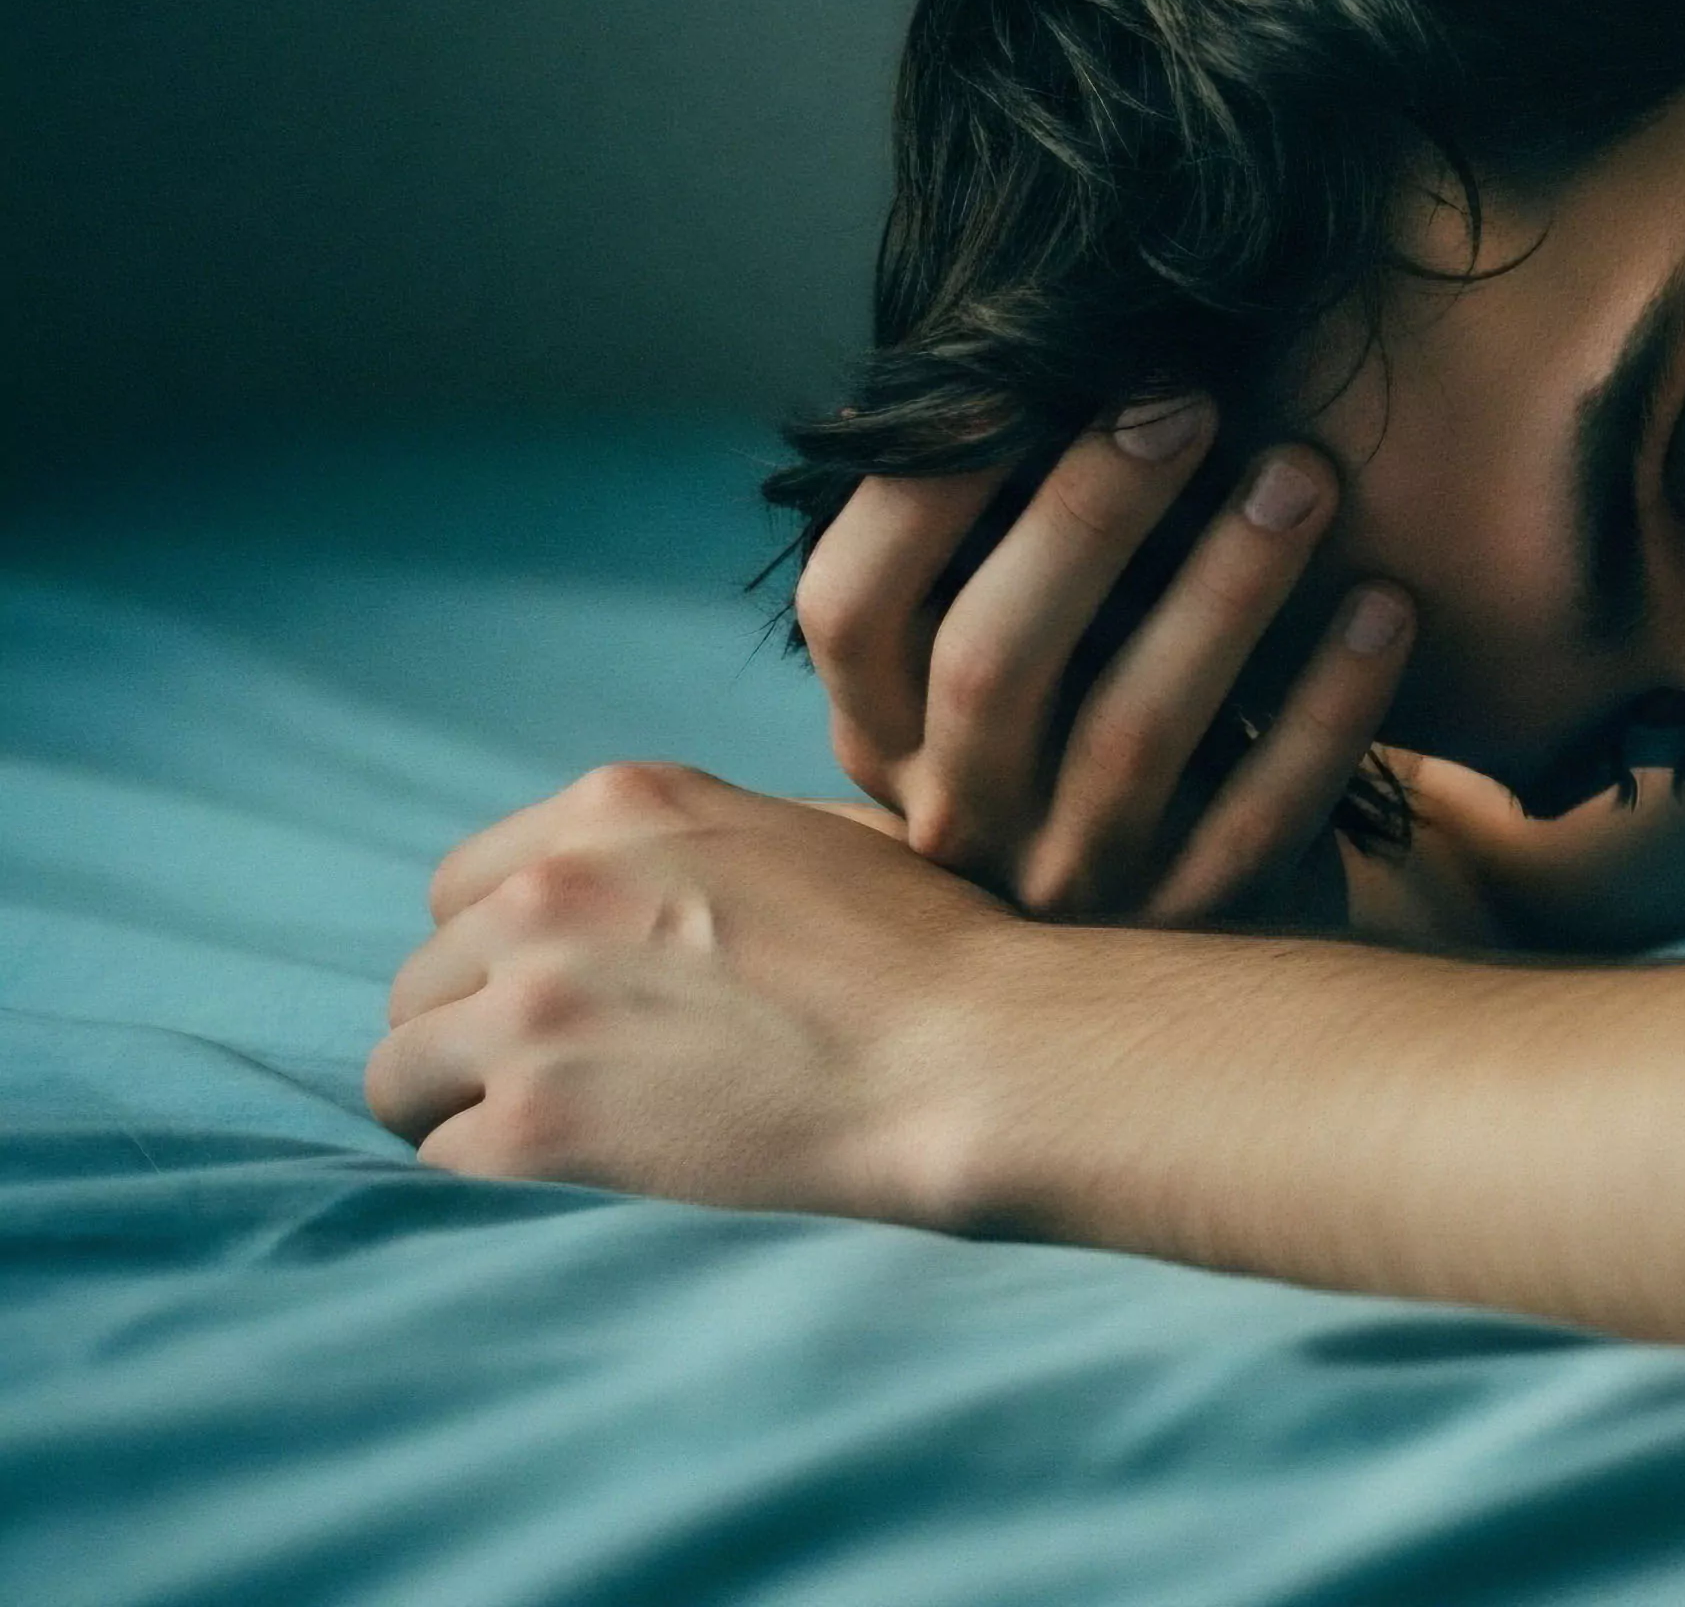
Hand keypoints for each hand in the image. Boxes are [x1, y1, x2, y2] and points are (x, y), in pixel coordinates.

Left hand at [366, 761, 1024, 1220]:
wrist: (972, 1058)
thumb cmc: (929, 954)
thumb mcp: (805, 834)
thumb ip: (690, 845)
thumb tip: (637, 891)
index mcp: (614, 808)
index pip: (463, 887)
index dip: (503, 953)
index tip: (561, 1001)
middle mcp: (549, 893)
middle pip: (423, 980)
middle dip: (477, 1033)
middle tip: (569, 1085)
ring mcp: (532, 1011)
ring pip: (400, 1074)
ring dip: (468, 1110)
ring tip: (562, 1143)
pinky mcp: (536, 1128)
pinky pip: (441, 1162)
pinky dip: (496, 1183)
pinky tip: (578, 1187)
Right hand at [794, 394, 1415, 925]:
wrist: (1195, 945)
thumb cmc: (1110, 716)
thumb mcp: (1033, 647)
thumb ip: (1011, 542)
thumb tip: (1023, 345)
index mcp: (888, 737)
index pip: (847, 612)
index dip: (920, 489)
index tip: (1020, 369)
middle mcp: (962, 820)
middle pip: (991, 661)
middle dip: (1088, 515)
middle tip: (1187, 400)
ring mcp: (1079, 887)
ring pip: (1133, 734)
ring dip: (1225, 590)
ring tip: (1306, 473)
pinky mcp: (1202, 928)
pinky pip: (1268, 812)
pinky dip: (1329, 705)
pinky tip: (1388, 604)